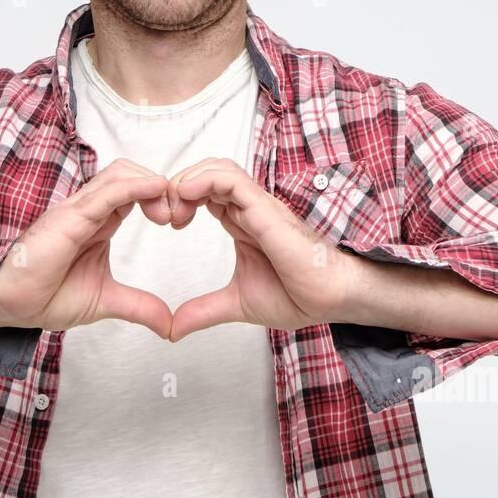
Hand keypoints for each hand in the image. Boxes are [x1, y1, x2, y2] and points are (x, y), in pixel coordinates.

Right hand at [0, 159, 176, 338]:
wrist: (7, 306)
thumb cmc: (43, 296)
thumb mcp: (105, 302)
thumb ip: (139, 307)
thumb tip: (170, 327)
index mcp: (100, 222)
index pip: (136, 191)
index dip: (161, 198)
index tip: (179, 221)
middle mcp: (89, 210)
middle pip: (132, 174)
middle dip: (162, 187)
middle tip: (178, 217)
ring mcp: (78, 210)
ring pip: (121, 174)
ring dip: (152, 184)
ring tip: (169, 212)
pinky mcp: (70, 217)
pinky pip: (107, 192)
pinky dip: (135, 186)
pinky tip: (156, 190)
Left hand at [162, 157, 357, 340]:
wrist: (332, 300)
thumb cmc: (298, 296)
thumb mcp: (236, 304)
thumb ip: (204, 311)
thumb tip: (174, 330)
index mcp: (241, 223)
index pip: (204, 192)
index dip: (180, 199)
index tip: (169, 223)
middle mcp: (249, 209)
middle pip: (207, 173)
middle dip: (177, 186)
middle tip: (164, 214)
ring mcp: (258, 206)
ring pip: (218, 168)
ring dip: (188, 179)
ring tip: (174, 205)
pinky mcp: (265, 209)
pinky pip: (231, 180)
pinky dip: (204, 180)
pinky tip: (186, 195)